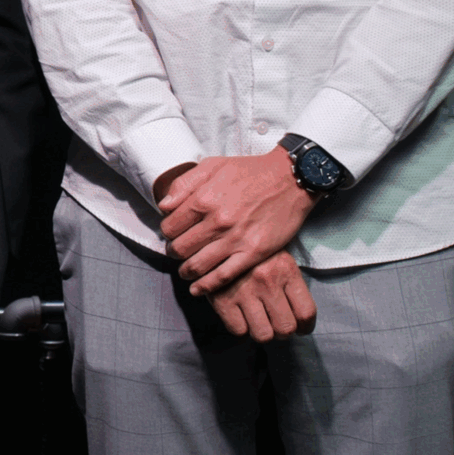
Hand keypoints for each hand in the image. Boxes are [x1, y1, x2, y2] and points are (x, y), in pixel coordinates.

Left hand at [157, 149, 315, 295]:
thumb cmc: (250, 171)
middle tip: (178, 252)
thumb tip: (164, 206)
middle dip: (174, 252)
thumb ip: (183, 184)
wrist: (290, 179)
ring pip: (197, 265)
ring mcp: (235, 239)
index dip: (167, 232)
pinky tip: (198, 289)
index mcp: (203, 198)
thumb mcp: (212, 165)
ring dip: (186, 271)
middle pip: (180, 248)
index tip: (172, 234)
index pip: (169, 227)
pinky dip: (206, 286)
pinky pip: (223, 276)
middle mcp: (216, 221)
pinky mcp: (253, 253)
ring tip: (185, 271)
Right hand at [204, 251, 317, 341]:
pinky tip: (241, 316)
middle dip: (283, 332)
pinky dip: (241, 327)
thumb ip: (291, 286)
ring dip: (262, 332)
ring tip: (259, 322)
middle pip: (285, 328)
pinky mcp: (222, 299)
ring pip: (263, 335)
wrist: (218, 239)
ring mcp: (244, 291)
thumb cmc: (254, 254)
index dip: (305, 327)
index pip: (306, 312)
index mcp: (286, 270)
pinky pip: (239, 330)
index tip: (300, 328)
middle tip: (277, 324)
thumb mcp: (279, 259)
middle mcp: (267, 281)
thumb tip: (301, 321)